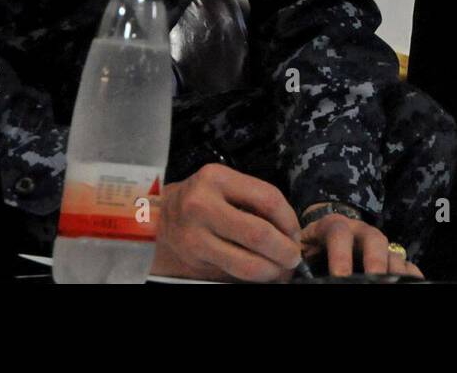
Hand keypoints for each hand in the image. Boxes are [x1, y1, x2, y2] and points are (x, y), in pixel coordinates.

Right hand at [150, 164, 302, 281]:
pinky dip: (255, 277)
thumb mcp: (225, 185)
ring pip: (247, 263)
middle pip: (258, 234)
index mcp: (216, 178)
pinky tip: (263, 273)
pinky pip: (233, 274)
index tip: (296, 232)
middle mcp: (202, 205)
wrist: (160, 217)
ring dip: (273, 270)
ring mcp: (195, 237)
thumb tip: (291, 233)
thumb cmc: (202, 199)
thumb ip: (255, 201)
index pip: (268, 199)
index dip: (290, 220)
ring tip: (282, 269)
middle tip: (294, 257)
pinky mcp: (194, 261)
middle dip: (285, 250)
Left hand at [299, 207, 423, 278]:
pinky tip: (413, 283)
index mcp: (333, 225)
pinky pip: (406, 262)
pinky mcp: (391, 255)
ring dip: (394, 270)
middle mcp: (360, 230)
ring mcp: (378, 242)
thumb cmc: (309, 246)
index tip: (340, 277)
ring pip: (393, 252)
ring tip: (392, 285)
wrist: (324, 233)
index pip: (338, 233)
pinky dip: (410, 274)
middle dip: (375, 262)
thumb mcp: (301, 248)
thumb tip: (292, 274)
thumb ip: (299, 260)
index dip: (341, 255)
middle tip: (374, 281)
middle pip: (374, 240)